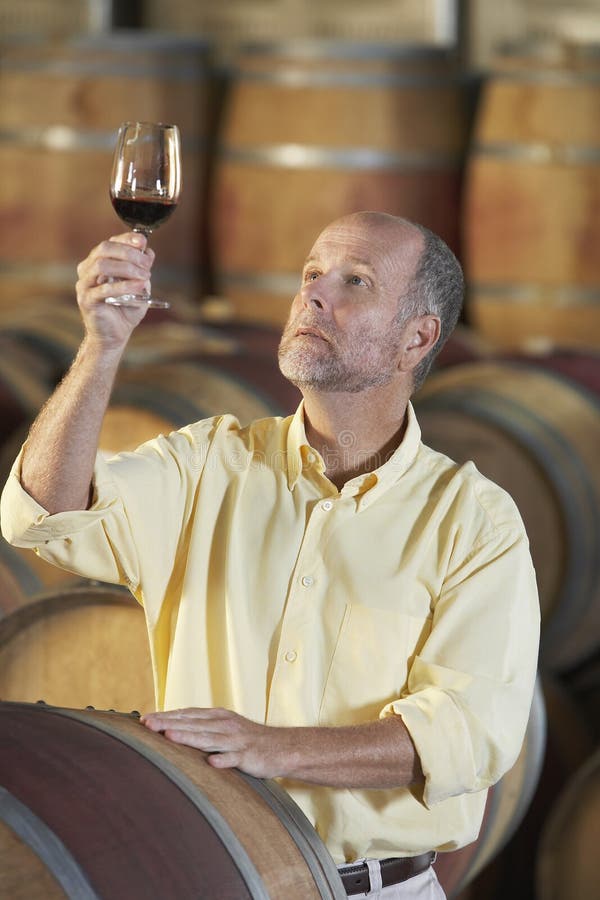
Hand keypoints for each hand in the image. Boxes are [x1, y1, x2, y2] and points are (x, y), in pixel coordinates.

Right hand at [76, 233, 154, 350]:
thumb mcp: (139, 286)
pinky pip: (104, 289)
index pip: (110, 242)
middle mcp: (88, 269)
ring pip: (102, 265)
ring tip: (145, 276)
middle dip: (129, 252)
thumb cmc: (125, 309)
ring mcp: (84, 284)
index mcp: (98, 262)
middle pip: (104, 249)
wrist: (115, 335)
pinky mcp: (86, 300)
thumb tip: (148, 252)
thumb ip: (142, 269)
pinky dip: (124, 286)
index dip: (126, 239)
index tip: (142, 241)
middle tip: (146, 264)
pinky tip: (139, 286)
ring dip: (127, 268)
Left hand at [140, 707, 285, 777]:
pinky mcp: (248, 756)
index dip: (166, 716)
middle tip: (147, 724)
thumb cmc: (249, 740)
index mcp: (218, 717)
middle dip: (169, 723)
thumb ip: (202, 728)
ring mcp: (236, 740)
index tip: (145, 719)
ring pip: (208, 738)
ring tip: (169, 736)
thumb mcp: (225, 728)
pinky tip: (212, 763)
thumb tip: (174, 729)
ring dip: (188, 737)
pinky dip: (223, 760)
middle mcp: (224, 725)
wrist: (283, 747)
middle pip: (193, 723)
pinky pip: (234, 758)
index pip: (187, 714)